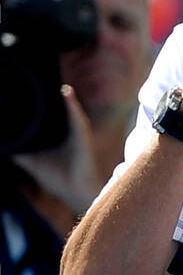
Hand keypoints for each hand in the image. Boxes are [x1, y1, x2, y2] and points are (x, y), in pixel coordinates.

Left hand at [14, 86, 101, 213]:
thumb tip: (6, 145)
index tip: (33, 90)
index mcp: (62, 135)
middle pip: (63, 109)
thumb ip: (21, 154)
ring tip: (59, 86)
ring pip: (70, 109)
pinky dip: (71, 104)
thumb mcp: (34, 163)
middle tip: (46, 82)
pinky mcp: (83, 135)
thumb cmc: (59, 179)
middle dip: (58, 97)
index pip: (55, 114)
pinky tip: (65, 92)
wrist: (75, 192)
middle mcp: (72, 131)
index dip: (46, 103)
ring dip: (65, 98)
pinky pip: (77, 117)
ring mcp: (79, 132)